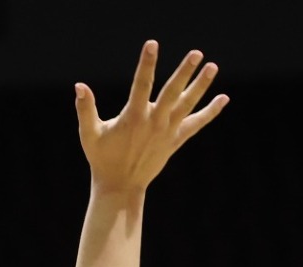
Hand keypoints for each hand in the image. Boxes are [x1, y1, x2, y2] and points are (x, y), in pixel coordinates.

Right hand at [76, 41, 227, 195]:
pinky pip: (196, 124)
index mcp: (133, 117)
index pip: (141, 84)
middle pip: (173, 92)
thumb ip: (85, 109)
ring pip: (188, 104)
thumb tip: (79, 86)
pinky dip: (210, 112)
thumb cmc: (101, 158)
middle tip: (197, 53)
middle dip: (184, 72)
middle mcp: (154, 122)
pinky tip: (223, 98)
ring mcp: (167, 131)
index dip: (146, 63)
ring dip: (201, 86)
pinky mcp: (175, 140)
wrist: (120, 185)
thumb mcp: (89, 134)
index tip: (152, 44)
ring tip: (213, 66)